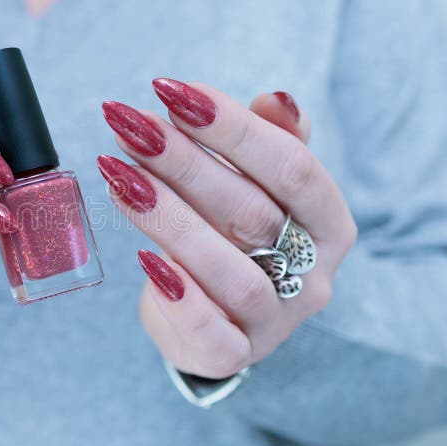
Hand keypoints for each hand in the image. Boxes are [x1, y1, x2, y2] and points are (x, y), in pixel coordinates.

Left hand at [98, 81, 356, 377]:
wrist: (216, 317)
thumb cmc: (235, 236)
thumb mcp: (258, 186)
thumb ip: (271, 141)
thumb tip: (277, 99)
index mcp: (327, 224)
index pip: (292, 168)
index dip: (234, 128)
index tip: (173, 91)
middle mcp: (311, 274)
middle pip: (251, 212)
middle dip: (184, 161)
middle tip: (131, 125)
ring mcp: (275, 321)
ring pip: (229, 271)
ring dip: (169, 218)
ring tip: (118, 177)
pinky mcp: (231, 354)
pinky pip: (209, 331)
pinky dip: (177, 294)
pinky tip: (141, 256)